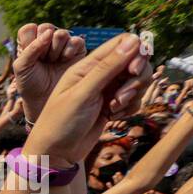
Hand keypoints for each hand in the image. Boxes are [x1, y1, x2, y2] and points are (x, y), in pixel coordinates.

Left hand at [12, 23, 87, 122]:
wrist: (46, 101)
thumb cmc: (30, 85)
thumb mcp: (21, 68)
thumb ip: (29, 49)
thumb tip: (49, 33)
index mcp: (30, 43)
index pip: (29, 29)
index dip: (30, 40)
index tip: (31, 56)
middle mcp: (47, 41)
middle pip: (46, 28)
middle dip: (43, 45)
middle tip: (43, 60)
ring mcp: (63, 44)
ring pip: (61, 33)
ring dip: (56, 48)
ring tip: (54, 61)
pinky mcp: (78, 49)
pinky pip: (76, 40)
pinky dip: (69, 49)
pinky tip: (65, 59)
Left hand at [25, 33, 150, 165]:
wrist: (55, 153)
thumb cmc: (61, 122)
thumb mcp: (83, 93)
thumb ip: (107, 67)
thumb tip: (134, 40)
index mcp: (87, 65)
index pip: (122, 42)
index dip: (136, 52)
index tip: (134, 70)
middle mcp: (99, 74)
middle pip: (136, 61)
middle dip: (137, 78)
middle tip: (122, 96)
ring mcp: (106, 89)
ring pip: (137, 80)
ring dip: (133, 94)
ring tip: (114, 108)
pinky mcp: (112, 105)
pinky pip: (134, 99)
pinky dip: (130, 107)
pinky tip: (114, 117)